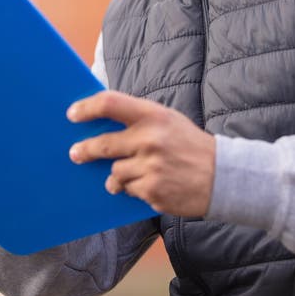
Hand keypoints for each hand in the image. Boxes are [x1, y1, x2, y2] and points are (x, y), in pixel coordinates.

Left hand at [67, 91, 215, 216]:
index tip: (72, 114)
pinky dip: (134, 189)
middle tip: (75, 154)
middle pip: (103, 145)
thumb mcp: (167, 120)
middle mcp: (150, 140)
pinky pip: (129, 191)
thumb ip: (137, 119)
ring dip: (117, 175)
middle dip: (85, 151)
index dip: (87, 108)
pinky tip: (151, 184)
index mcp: (153, 115)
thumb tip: (99, 123)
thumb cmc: (188, 144)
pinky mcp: (153, 192)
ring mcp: (151, 168)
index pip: (109, 103)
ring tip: (132, 172)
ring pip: (115, 173)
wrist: (222, 176)